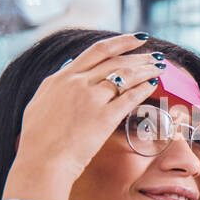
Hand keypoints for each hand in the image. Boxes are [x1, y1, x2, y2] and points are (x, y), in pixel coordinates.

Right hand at [12, 32, 162, 185]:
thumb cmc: (39, 138)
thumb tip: (69, 66)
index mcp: (61, 78)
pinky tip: (154, 86)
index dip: (122, 42)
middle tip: (157, 56)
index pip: (97, 51)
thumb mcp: (41, 102)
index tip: (139, 38)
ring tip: (160, 69)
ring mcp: (91, 99)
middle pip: (116, 61)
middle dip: (140, 56)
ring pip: (126, 76)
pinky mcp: (104, 117)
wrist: (42, 161)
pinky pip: (130, 98)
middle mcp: (76, 83)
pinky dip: (144, 89)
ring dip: (146, 70)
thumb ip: (57, 84)